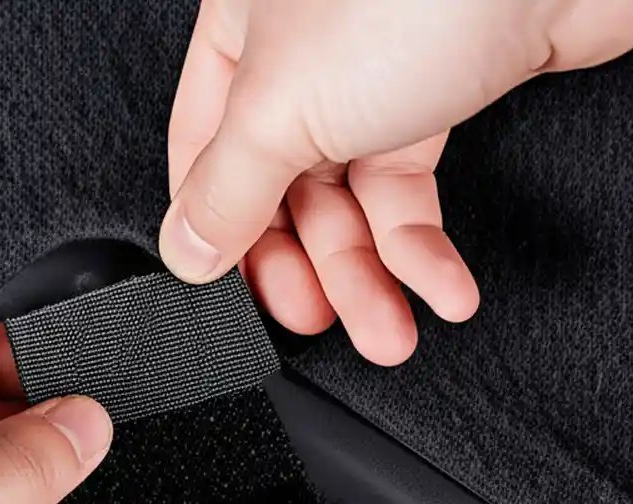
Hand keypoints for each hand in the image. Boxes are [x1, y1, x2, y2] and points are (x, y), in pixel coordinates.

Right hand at [163, 0, 632, 363]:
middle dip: (305, 267)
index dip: (217, 235)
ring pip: (351, 201)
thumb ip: (225, 189)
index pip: (202, 159)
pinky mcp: (446, 94)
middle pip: (280, 191)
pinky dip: (427, 251)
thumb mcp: (281, 108)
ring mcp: (373, 78)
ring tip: (389, 334)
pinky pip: (416, 193)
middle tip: (316, 319)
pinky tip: (442, 290)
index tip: (236, 300)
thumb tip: (185, 251)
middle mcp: (299, 60)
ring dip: (371, 277)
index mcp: (238, 41)